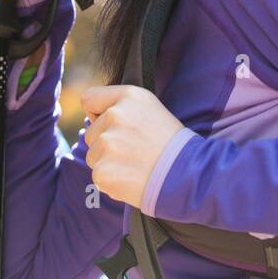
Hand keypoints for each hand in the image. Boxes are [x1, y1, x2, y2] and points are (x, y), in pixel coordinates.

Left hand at [81, 85, 184, 209]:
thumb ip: (120, 107)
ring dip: (109, 163)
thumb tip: (92, 117)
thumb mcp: (151, 108)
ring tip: (136, 165)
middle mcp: (114, 116)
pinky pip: (98, 176)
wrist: (188, 176)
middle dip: (106, 143)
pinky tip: (133, 179)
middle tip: (134, 151)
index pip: (89, 99)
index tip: (111, 126)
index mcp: (127, 97)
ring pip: (93, 156)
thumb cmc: (171, 144)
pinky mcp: (103, 171)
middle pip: (91, 133)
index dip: (97, 114)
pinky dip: (112, 182)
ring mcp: (107, 144)